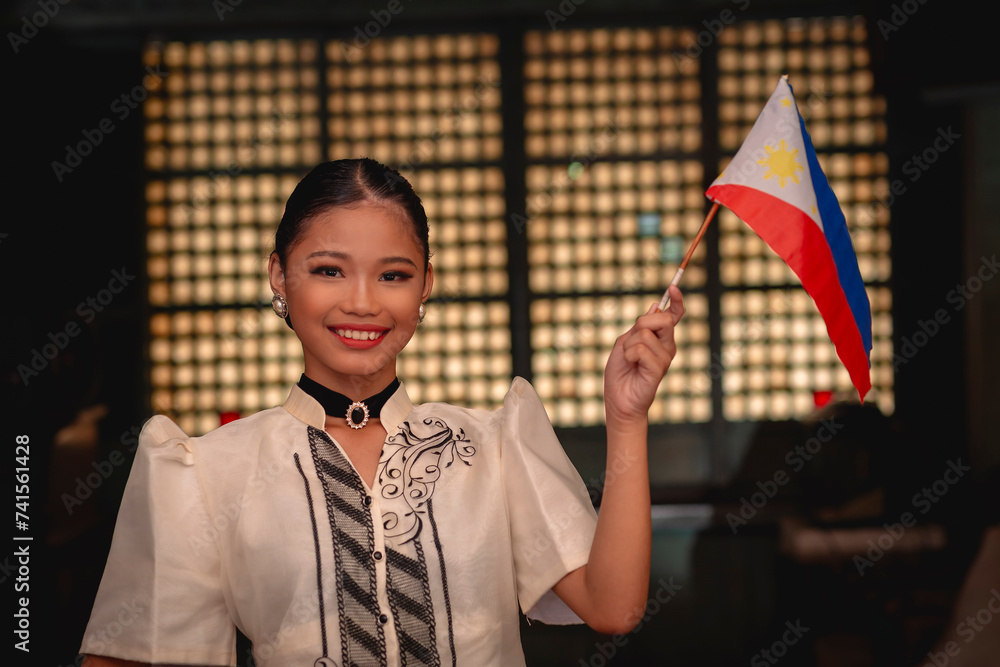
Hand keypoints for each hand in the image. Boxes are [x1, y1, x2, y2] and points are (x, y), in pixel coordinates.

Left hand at [603, 285, 684, 424]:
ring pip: (645, 334)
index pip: (674, 316)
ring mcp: (665, 358)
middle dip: (641, 324)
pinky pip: (640, 349)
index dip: (676, 301)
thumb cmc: (620, 372)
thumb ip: (639, 326)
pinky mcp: (659, 369)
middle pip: (662, 319)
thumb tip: (654, 306)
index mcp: (660, 339)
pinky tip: (631, 366)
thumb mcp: (624, 342)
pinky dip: (629, 354)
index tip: (673, 286)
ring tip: (629, 359)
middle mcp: (667, 347)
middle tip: (631, 343)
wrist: (618, 399)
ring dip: (628, 344)